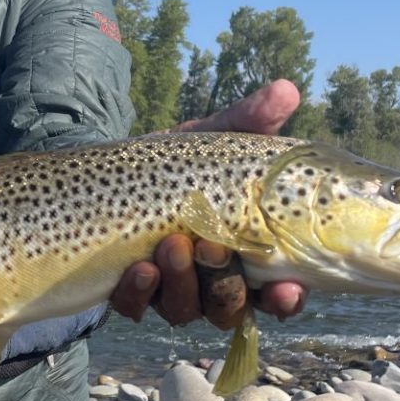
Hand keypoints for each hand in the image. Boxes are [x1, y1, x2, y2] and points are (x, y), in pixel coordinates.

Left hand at [109, 81, 307, 327]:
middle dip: (226, 286)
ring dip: (182, 284)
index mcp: (247, 254)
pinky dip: (138, 294)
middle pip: (230, 307)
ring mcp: (169, 290)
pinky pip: (135, 307)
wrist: (112, 168)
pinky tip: (137, 269)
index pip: (279, 293)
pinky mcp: (129, 292)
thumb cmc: (179, 160)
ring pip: (185, 311)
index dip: (286, 299)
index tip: (287, 288)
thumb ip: (250, 120)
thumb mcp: (213, 140)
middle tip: (214, 246)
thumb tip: (287, 89)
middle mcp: (212, 282)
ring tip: (171, 246)